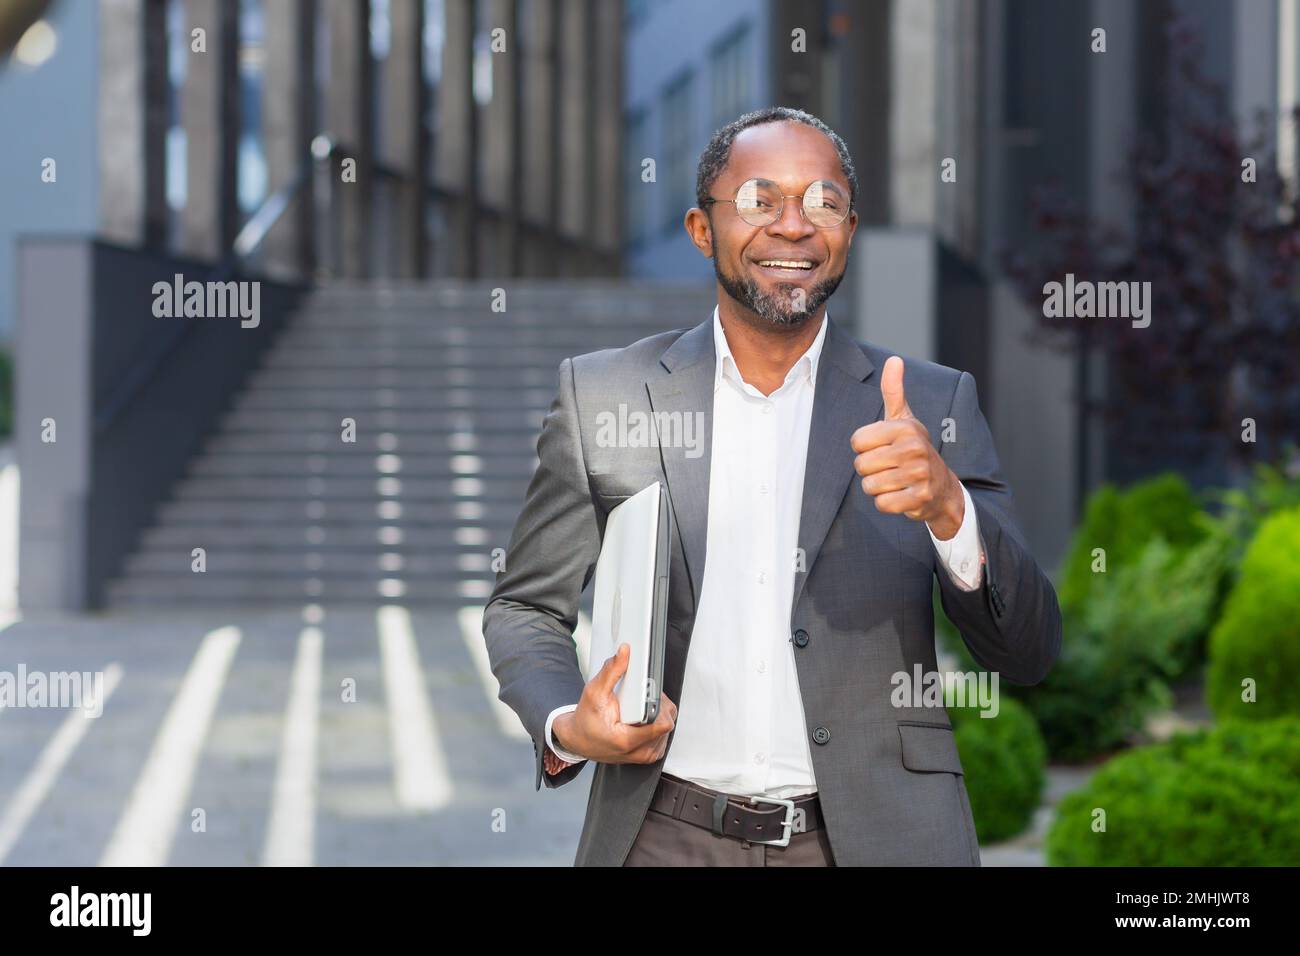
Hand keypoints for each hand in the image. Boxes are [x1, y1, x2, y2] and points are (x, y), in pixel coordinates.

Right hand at [552, 642, 677, 765]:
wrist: (580, 739)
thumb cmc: (585, 721)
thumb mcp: (594, 692)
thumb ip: (612, 671)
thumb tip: (624, 653)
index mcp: (627, 740)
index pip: (663, 723)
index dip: (659, 703)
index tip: (649, 693)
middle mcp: (640, 752)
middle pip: (667, 720)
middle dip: (657, 703)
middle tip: (639, 699)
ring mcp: (646, 755)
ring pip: (668, 725)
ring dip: (658, 712)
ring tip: (638, 708)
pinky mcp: (649, 754)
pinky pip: (664, 733)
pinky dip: (656, 721)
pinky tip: (642, 717)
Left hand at [850, 356, 963, 539]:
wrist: (942, 487)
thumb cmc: (914, 450)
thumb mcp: (904, 420)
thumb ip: (893, 391)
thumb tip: (894, 360)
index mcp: (906, 427)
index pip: (857, 442)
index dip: (864, 449)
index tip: (883, 449)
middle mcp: (914, 447)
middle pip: (861, 465)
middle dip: (870, 471)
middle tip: (890, 468)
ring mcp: (919, 473)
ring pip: (870, 486)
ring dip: (878, 488)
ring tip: (896, 481)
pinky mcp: (920, 498)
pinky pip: (882, 504)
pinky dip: (887, 504)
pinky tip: (901, 496)